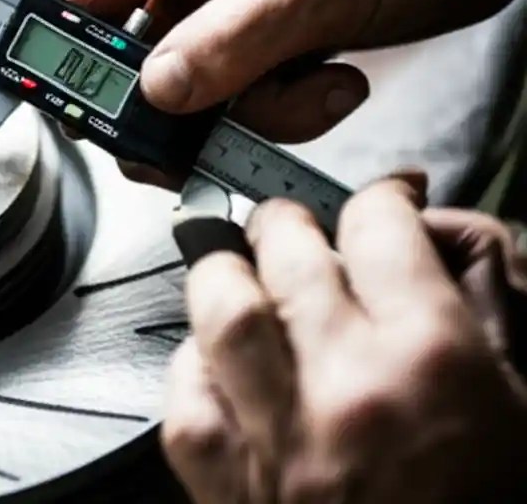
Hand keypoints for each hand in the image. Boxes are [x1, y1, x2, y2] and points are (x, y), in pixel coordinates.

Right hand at [62, 0, 526, 185]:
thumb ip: (225, 47)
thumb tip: (153, 95)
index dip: (76, 52)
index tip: (85, 109)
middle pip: (138, 54)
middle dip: (187, 99)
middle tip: (207, 130)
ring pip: (194, 87)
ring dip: (253, 108)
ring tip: (318, 84)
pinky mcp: (263, 30)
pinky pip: (240, 93)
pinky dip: (283, 106)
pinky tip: (333, 79)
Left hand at [162, 175, 526, 502]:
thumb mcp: (525, 406)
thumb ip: (493, 308)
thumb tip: (443, 236)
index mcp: (430, 359)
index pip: (378, 225)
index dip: (383, 201)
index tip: (384, 206)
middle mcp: (340, 382)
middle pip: (287, 248)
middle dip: (295, 223)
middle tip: (303, 228)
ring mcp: (270, 429)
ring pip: (220, 301)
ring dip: (232, 272)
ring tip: (248, 271)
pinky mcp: (216, 475)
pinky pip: (183, 384)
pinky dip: (196, 358)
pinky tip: (221, 360)